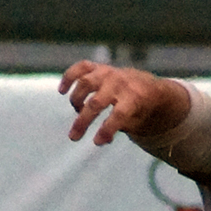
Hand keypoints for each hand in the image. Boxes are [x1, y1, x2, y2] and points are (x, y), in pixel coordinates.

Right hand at [58, 60, 191, 144]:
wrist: (149, 87)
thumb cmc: (141, 110)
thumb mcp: (139, 122)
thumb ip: (120, 128)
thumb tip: (101, 140)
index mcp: (135, 98)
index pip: (119, 114)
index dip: (107, 129)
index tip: (97, 142)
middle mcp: (120, 83)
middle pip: (96, 102)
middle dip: (83, 121)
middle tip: (74, 137)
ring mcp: (109, 73)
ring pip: (85, 83)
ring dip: (76, 100)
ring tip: (77, 112)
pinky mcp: (100, 68)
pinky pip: (81, 68)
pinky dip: (69, 77)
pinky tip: (62, 90)